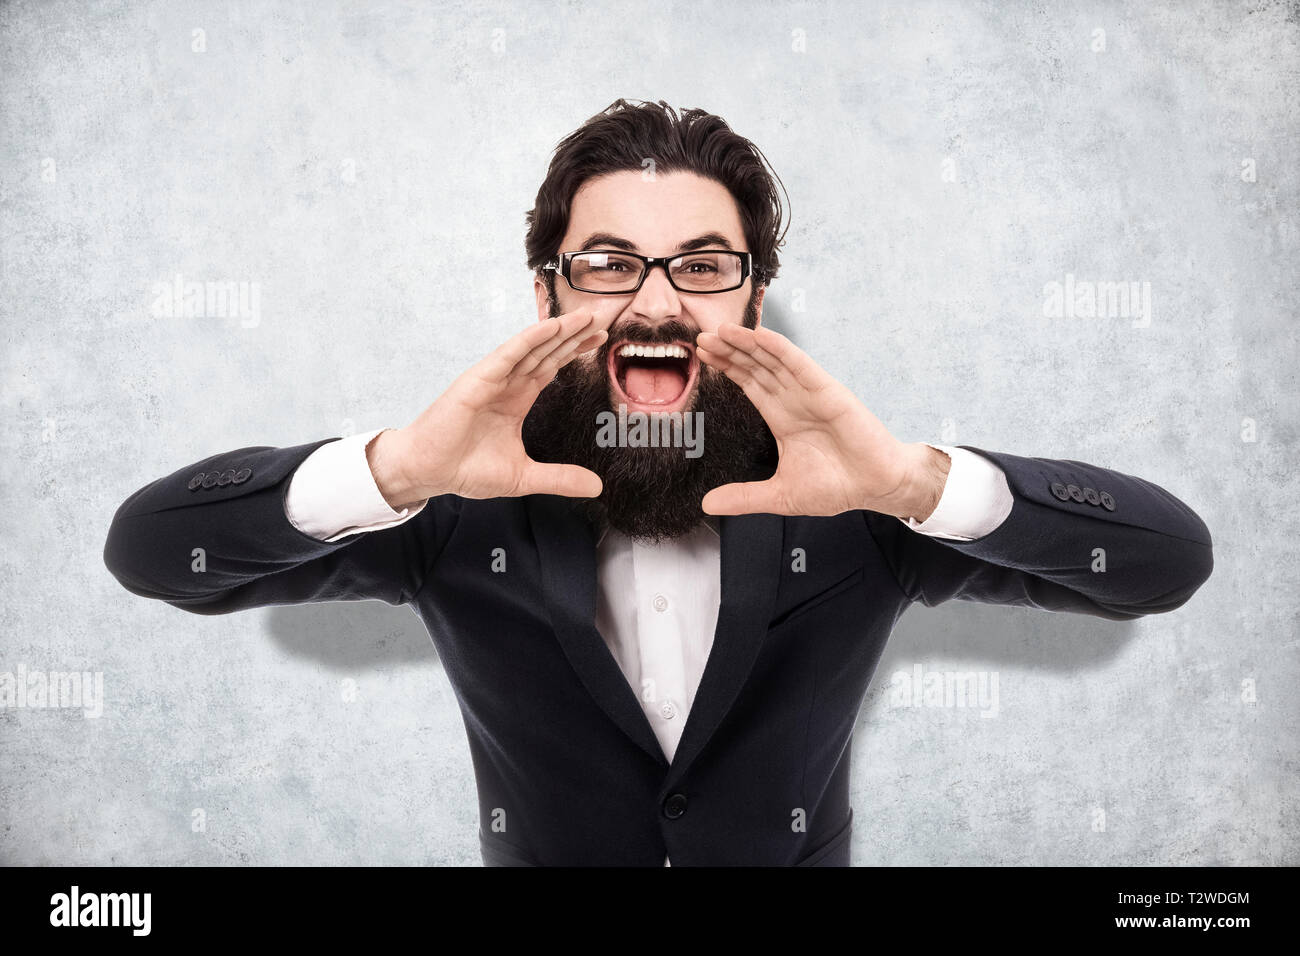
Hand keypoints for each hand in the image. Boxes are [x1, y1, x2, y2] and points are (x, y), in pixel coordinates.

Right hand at [367, 308, 613, 506]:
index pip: (551, 367)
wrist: (428, 471)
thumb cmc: (465, 470)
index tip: (599, 340)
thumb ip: (560, 478)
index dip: (574, 351)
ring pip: (532, 348)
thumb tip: (596, 487)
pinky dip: (530, 339)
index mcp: (517, 399)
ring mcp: (493, 378)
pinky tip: (552, 327)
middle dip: (574, 335)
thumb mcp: (523, 477)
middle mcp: (507, 383)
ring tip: (585, 317)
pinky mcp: (477, 380)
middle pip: (546, 352)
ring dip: (559, 330)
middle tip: (600, 317)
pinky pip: (509, 355)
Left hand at [694, 324, 949, 519]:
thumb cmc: (837, 487)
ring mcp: (809, 393)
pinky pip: (799, 365)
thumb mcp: (780, 495)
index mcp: (781, 418)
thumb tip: (706, 504)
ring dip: (748, 343)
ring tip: (722, 329)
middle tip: (702, 336)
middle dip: (730, 351)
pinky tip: (760, 336)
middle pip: (756, 367)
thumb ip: (744, 496)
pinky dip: (779, 349)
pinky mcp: (828, 391)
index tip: (703, 355)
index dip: (727, 367)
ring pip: (773, 361)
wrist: (875, 488)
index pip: (749, 384)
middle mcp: (793, 400)